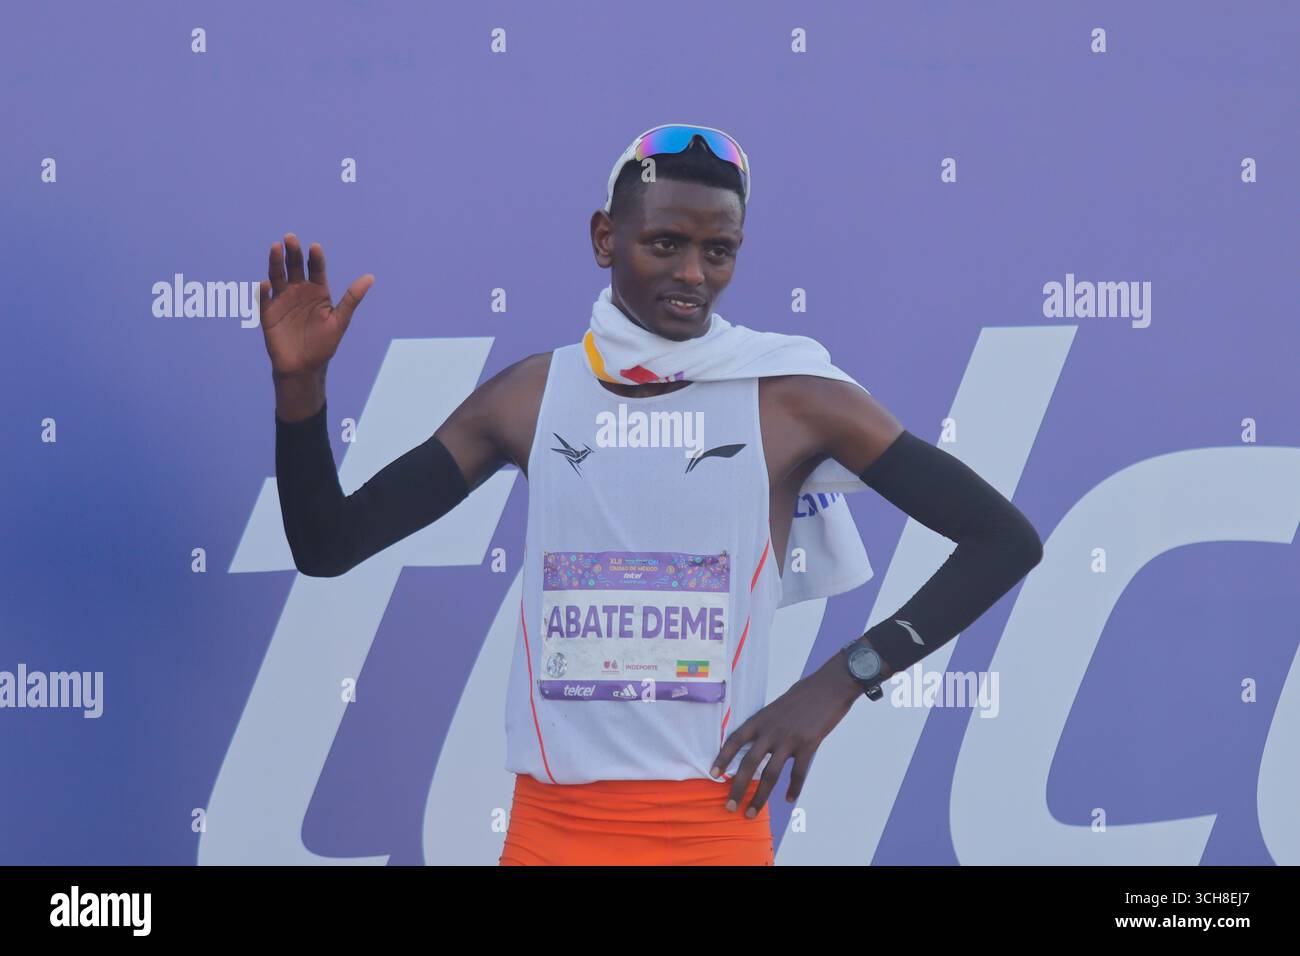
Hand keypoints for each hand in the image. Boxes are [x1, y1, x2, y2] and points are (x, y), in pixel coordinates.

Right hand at [260, 233, 373, 378]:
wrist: (305, 367)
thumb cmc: (324, 344)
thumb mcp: (340, 320)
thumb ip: (352, 298)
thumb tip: (370, 277)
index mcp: (318, 291)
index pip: (316, 269)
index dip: (315, 258)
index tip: (315, 247)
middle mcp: (299, 291)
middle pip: (295, 267)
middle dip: (293, 252)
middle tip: (290, 238)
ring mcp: (282, 300)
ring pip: (278, 276)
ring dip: (276, 263)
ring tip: (276, 248)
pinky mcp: (268, 313)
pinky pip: (264, 299)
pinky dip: (264, 291)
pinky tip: (266, 284)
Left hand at [710, 653, 862, 816]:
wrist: (829, 686)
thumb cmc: (804, 694)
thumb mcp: (777, 706)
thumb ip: (766, 724)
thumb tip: (759, 740)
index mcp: (760, 719)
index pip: (735, 740)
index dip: (722, 758)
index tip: (713, 774)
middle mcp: (771, 731)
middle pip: (749, 764)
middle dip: (737, 788)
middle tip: (730, 806)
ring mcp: (789, 740)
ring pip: (770, 775)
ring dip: (760, 797)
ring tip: (752, 812)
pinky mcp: (808, 746)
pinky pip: (798, 773)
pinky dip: (793, 789)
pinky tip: (789, 799)